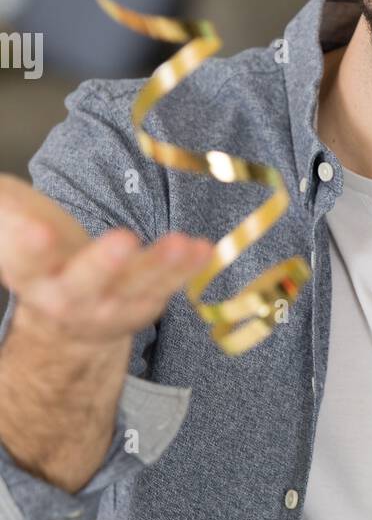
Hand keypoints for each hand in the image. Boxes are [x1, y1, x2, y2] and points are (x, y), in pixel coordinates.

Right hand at [0, 173, 212, 347]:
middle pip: (85, 283)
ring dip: (161, 265)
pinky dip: (187, 269)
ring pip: (136, 287)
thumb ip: (6, 210)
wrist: (67, 318)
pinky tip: (203, 248)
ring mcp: (111, 306)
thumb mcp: (13, 226)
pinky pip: (167, 286)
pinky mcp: (143, 304)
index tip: (36, 230)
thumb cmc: (41, 258)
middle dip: (103, 263)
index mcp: (31, 275)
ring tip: (181, 243)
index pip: (25, 261)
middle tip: (122, 240)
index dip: (29, 246)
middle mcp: (68, 298)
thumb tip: (2, 200)